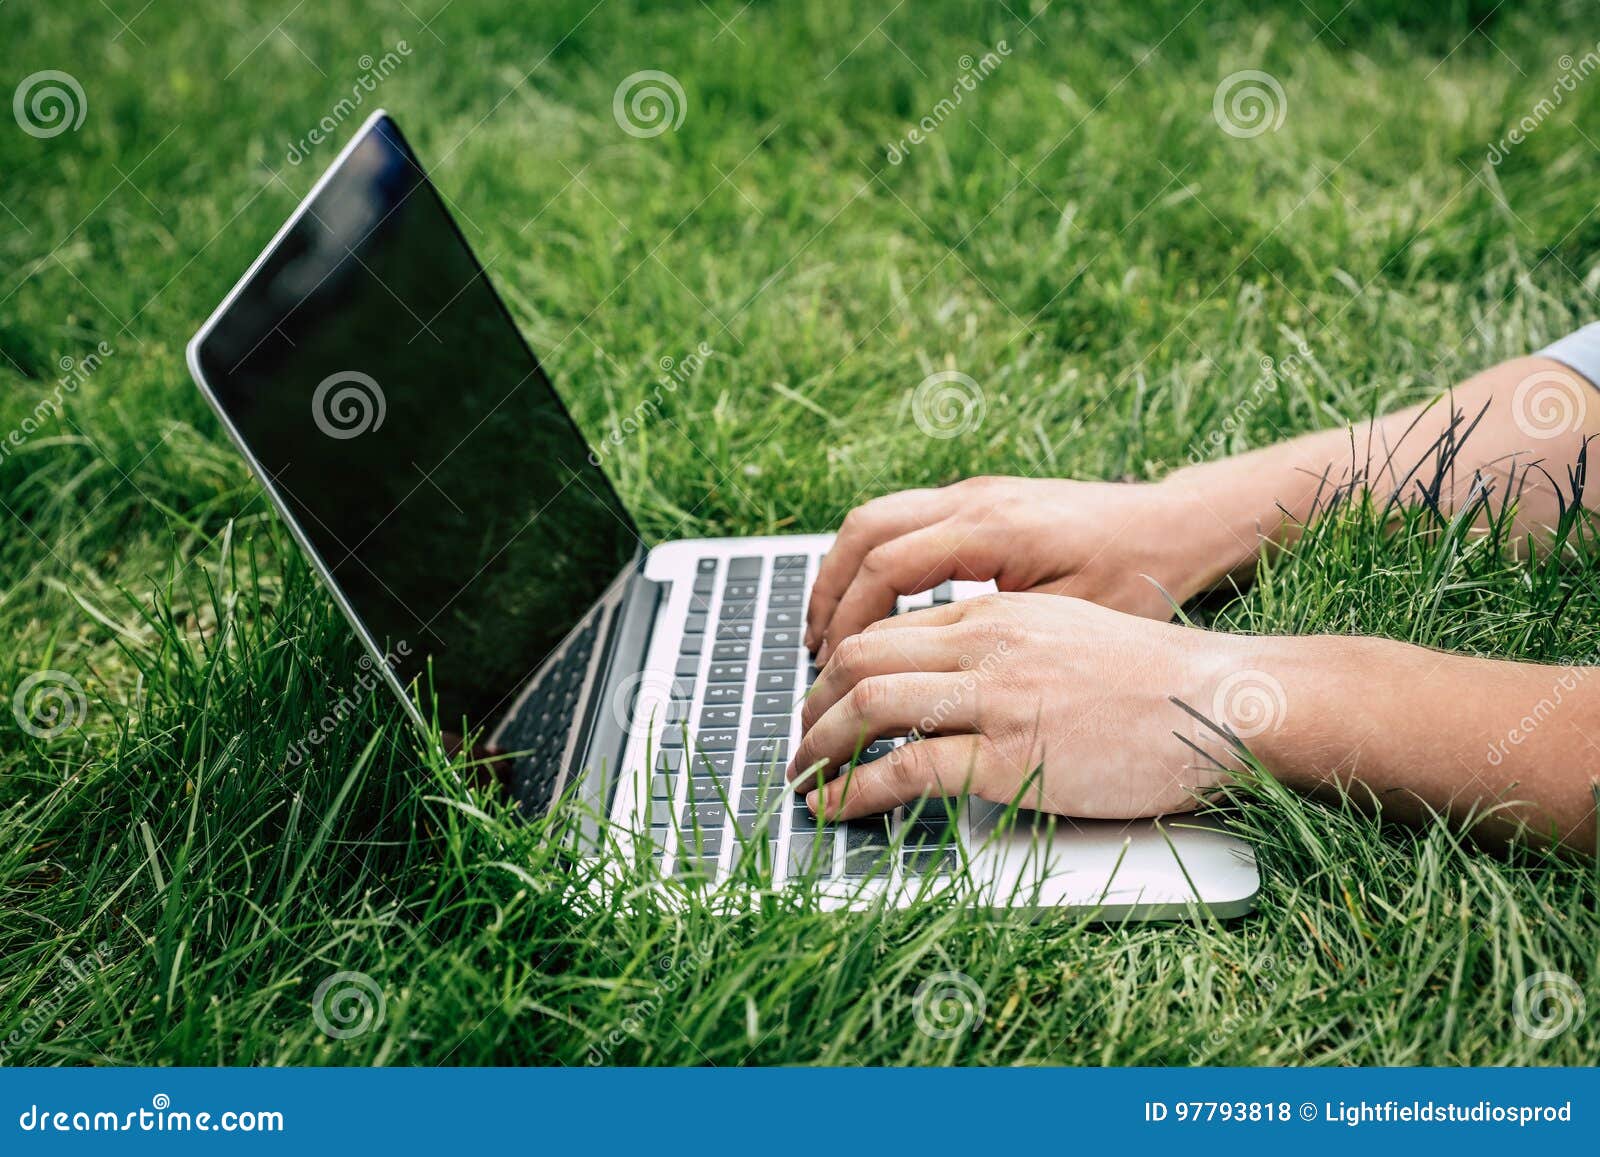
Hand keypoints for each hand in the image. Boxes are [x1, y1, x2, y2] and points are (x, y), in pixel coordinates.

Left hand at [787, 593, 1241, 820]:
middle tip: (798, 741)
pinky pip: (906, 768)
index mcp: (994, 611)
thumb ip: (998, 647)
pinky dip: (854, 789)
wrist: (1220, 702)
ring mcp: (996, 697)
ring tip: (803, 777)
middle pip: (859, 656)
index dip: (837, 668)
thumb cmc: (1151, 678)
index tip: (821, 699)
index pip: (886, 627)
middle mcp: (985, 643)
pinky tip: (836, 806)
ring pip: (869, 702)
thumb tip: (945, 684)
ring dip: (819, 745)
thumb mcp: (1061, 634)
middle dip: (812, 703)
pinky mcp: (1011, 756)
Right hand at [804, 475, 1245, 662]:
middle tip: (815, 653)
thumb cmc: (1137, 575)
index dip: (850, 621)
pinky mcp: (978, 499)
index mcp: (991, 528)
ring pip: (875, 518)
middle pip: (863, 531)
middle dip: (828, 593)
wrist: (1175, 525)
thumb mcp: (1069, 618)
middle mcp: (973, 499)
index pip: (885, 566)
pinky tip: (873, 606)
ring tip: (829, 632)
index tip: (835, 669)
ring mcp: (972, 493)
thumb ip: (996, 640)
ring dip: (842, 573)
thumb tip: (927, 683)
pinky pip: (900, 520)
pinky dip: (871, 562)